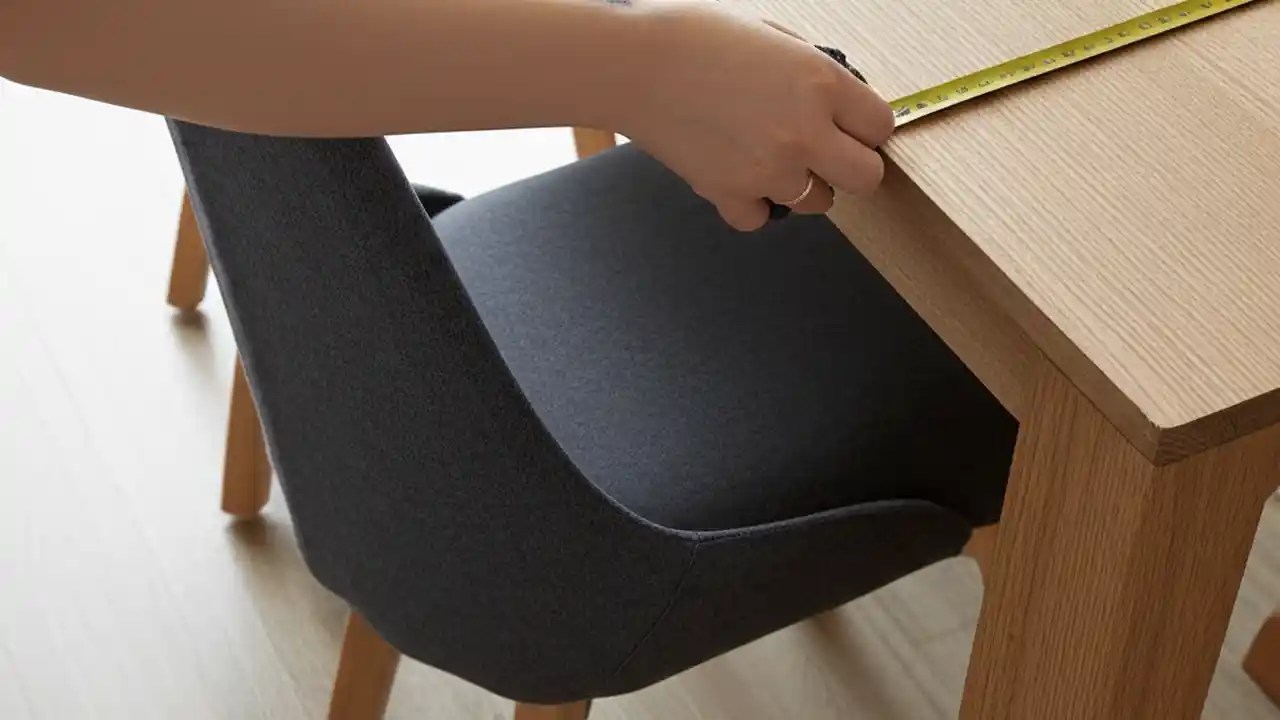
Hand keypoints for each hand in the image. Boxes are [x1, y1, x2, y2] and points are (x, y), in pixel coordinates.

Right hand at [614, 2, 894, 230]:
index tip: (849, 127)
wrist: (632, 65)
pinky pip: (762, 217)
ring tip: (765, 154)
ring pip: (818, 203)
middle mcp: (803, 131)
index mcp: (820, 82)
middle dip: (850, 167)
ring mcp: (768, 169)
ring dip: (799, 184)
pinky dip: (752, 203)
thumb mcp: (773, 36)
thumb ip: (814, 71)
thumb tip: (840, 100)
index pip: (881, 126)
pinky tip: (735, 173)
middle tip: (825, 154)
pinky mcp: (730, 194)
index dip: (865, 127)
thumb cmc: (694, 38)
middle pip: (866, 178)